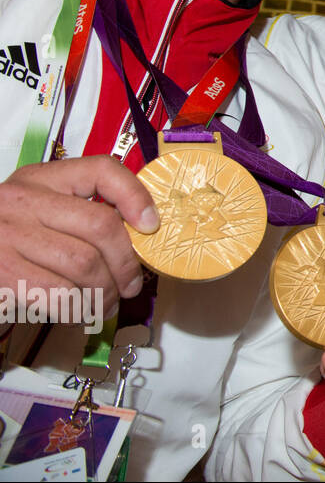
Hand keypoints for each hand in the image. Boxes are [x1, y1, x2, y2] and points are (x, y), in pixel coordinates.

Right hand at [0, 156, 157, 324]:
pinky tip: (79, 312)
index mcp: (41, 178)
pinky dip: (79, 309)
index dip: (136, 196)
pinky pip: (60, 295)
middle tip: (130, 285)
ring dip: (106, 293)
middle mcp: (23, 201)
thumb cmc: (9, 239)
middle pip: (101, 226)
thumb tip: (141, 233)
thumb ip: (80, 212)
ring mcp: (8, 237)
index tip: (151, 226)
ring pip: (85, 265)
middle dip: (126, 263)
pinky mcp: (3, 275)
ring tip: (106, 304)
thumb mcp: (39, 209)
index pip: (101, 169)